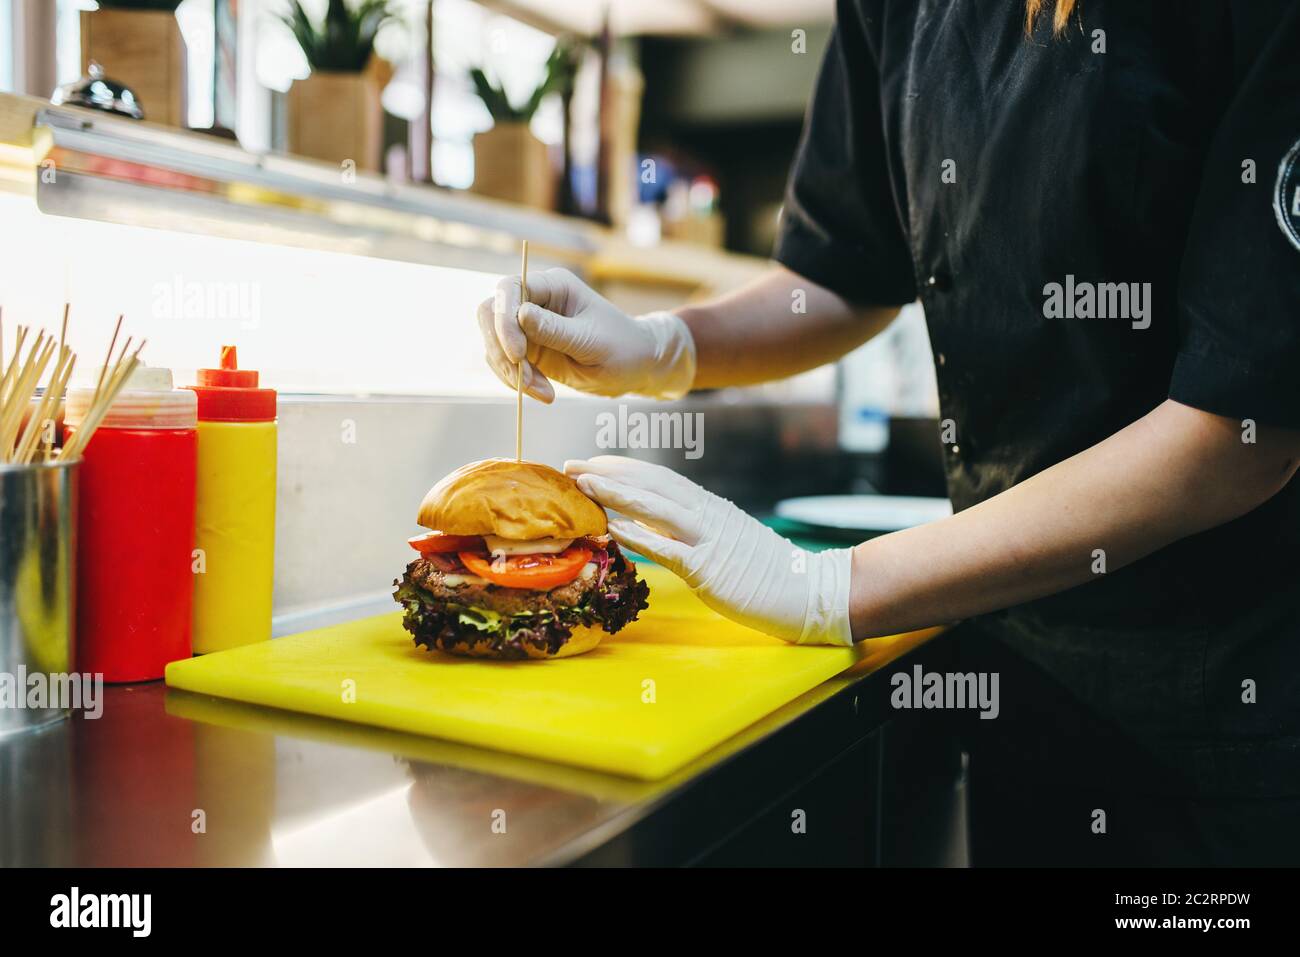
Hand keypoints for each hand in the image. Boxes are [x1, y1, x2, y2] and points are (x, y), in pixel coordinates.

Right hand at [476, 268, 695, 401]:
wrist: (635, 367)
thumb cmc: (622, 346)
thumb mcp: (591, 340)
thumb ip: (554, 329)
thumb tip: (519, 314)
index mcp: (553, 285)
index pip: (509, 289)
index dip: (505, 320)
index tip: (519, 355)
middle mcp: (535, 301)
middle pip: (491, 314)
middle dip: (501, 350)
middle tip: (524, 381)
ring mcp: (527, 326)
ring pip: (494, 343)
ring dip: (510, 373)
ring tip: (543, 393)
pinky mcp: (527, 351)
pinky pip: (504, 363)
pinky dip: (516, 382)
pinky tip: (543, 394)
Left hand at [564, 456, 854, 645]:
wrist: (811, 591)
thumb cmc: (767, 571)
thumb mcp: (727, 538)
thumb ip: (694, 529)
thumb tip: (656, 524)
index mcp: (709, 506)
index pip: (657, 477)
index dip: (621, 467)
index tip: (590, 462)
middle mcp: (706, 514)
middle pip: (650, 483)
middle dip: (607, 471)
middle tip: (569, 465)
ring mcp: (709, 539)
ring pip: (656, 506)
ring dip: (616, 493)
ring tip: (583, 485)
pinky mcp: (711, 568)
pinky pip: (669, 549)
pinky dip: (640, 536)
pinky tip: (614, 529)